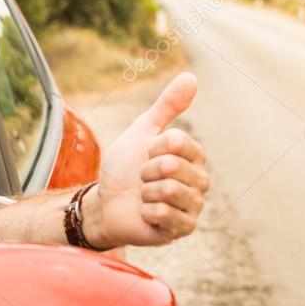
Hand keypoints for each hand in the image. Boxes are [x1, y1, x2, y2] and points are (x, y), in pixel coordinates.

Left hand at [83, 71, 209, 247]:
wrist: (105, 203)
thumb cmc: (124, 168)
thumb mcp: (142, 132)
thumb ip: (167, 106)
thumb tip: (191, 77)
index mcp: (193, 156)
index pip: (177, 141)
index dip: (152, 147)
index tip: (145, 155)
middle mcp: (199, 180)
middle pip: (172, 166)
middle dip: (146, 171)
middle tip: (141, 179)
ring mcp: (193, 206)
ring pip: (169, 190)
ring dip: (145, 192)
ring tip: (143, 196)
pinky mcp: (184, 229)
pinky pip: (165, 214)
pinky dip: (147, 212)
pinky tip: (146, 214)